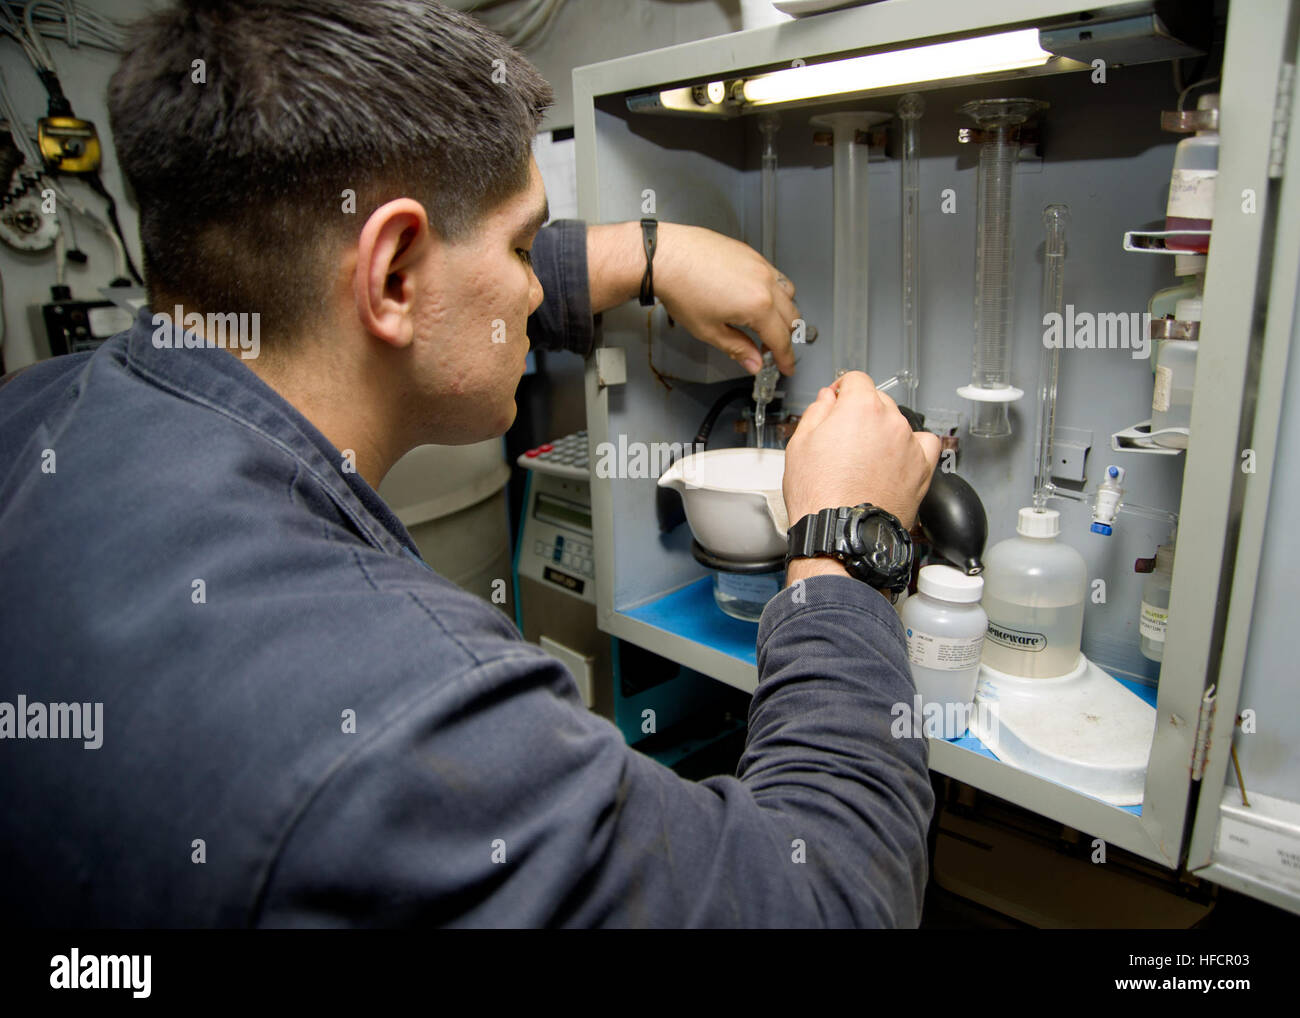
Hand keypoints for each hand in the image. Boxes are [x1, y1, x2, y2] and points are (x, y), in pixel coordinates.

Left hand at [653, 223, 799, 375]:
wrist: (665, 256)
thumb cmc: (680, 287)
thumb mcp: (708, 330)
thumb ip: (737, 348)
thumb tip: (752, 362)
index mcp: (758, 305)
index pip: (782, 339)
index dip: (785, 358)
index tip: (785, 366)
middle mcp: (764, 282)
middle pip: (792, 317)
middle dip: (786, 338)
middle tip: (772, 351)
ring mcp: (759, 265)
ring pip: (789, 293)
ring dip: (785, 313)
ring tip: (767, 325)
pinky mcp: (751, 254)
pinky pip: (776, 275)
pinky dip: (776, 291)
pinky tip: (759, 299)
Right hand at [782, 372, 940, 530]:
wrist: (841, 535)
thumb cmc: (819, 495)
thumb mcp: (799, 445)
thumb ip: (816, 411)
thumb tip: (828, 398)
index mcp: (860, 408)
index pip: (856, 380)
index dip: (842, 389)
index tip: (837, 400)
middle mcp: (890, 421)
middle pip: (878, 399)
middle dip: (861, 411)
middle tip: (844, 436)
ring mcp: (909, 445)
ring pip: (899, 422)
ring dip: (885, 430)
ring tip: (867, 455)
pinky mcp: (922, 470)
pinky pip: (925, 445)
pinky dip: (913, 447)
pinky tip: (898, 457)